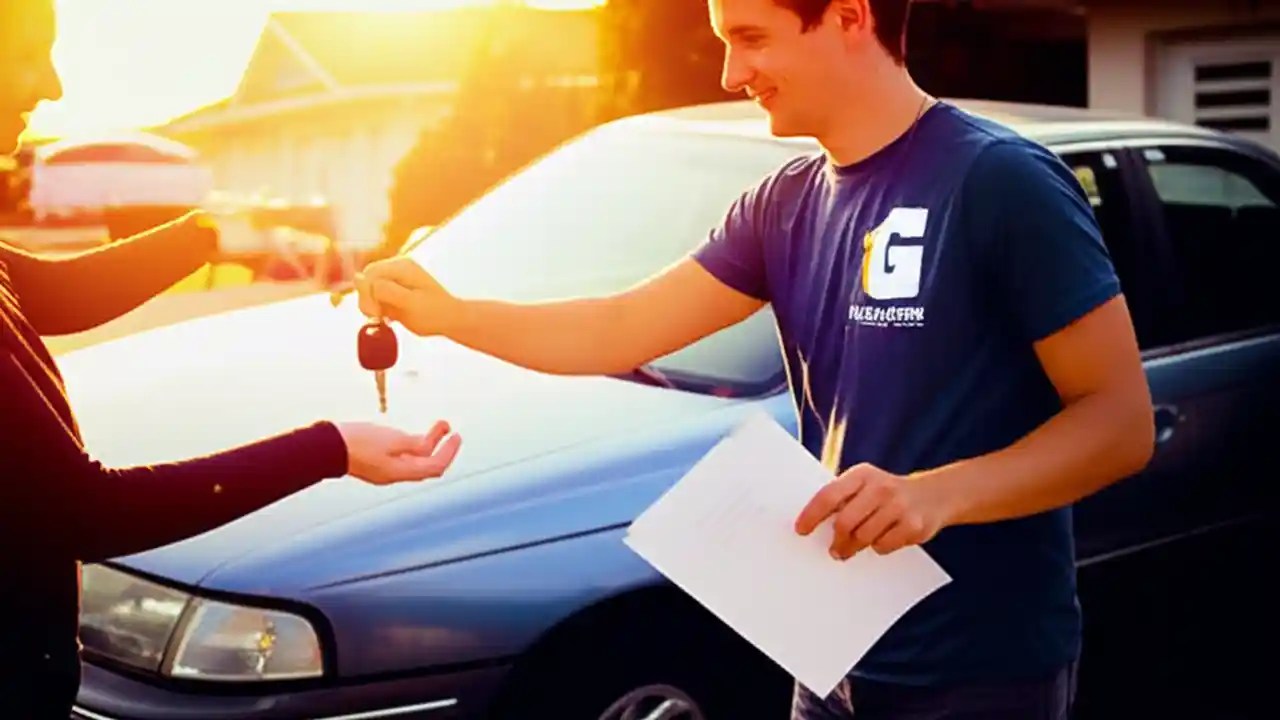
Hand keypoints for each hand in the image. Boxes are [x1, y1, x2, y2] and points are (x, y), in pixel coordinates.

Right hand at [335, 420, 461, 484]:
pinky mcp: (376, 463)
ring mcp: (384, 470)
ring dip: (428, 444)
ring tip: (438, 426)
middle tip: (449, 429)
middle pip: (426, 464)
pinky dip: (413, 445)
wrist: (326, 446)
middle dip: (441, 447)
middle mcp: (394, 475)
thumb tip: (428, 446)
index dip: (449, 452)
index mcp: (399, 472)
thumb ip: (413, 443)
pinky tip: (413, 434)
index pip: (434, 466)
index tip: (456, 436)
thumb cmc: (356, 441)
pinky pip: (402, 457)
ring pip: (414, 460)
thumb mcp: (391, 439)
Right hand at [354, 257, 457, 336]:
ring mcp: (396, 278)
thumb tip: (358, 278)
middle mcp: (397, 268)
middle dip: (368, 301)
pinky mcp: (396, 289)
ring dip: (373, 306)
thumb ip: (383, 289)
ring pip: (369, 289)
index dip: (367, 295)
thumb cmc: (434, 313)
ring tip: (386, 318)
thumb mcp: (408, 303)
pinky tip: (389, 317)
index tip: (377, 314)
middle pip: (367, 280)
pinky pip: (377, 296)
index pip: (368, 275)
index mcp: (401, 266)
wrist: (451, 319)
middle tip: (380, 318)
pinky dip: (378, 308)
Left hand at [794, 464, 948, 558]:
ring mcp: (899, 506)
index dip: (812, 514)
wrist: (934, 494)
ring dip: (853, 548)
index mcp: (862, 475)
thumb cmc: (887, 493)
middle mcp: (880, 487)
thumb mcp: (865, 485)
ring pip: (863, 537)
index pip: (829, 495)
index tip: (801, 530)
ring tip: (849, 550)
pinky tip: (881, 540)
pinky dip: (878, 548)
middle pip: (845, 522)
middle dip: (836, 540)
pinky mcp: (913, 525)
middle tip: (833, 550)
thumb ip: (842, 497)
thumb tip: (811, 522)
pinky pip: (883, 546)